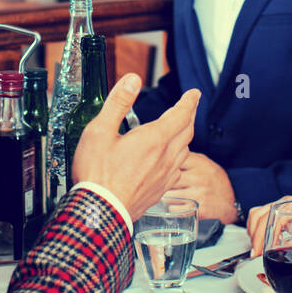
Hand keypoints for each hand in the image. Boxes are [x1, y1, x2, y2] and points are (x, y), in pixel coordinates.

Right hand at [70, 75, 200, 220]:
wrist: (100, 212)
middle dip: (189, 115)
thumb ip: (118, 103)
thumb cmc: (97, 174)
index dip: (189, 101)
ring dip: (185, 136)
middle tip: (189, 107)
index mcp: (154, 139)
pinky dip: (179, 157)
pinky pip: (178, 169)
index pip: (181, 114)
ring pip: (185, 151)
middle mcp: (165, 157)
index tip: (194, 93)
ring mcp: (165, 176)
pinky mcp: (160, 191)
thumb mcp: (100, 131)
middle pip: (187, 131)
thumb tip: (133, 80)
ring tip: (180, 130)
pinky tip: (171, 160)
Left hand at [166, 151, 237, 223]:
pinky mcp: (198, 210)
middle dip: (162, 182)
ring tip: (171, 194)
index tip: (161, 169)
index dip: (163, 166)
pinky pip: (174, 209)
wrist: (232, 201)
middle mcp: (199, 178)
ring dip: (166, 196)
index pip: (173, 161)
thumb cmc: (214, 181)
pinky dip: (173, 208)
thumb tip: (167, 152)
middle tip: (161, 184)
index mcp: (199, 164)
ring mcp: (198, 195)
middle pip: (168, 179)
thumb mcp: (205, 163)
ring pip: (168, 195)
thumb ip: (188, 158)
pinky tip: (177, 204)